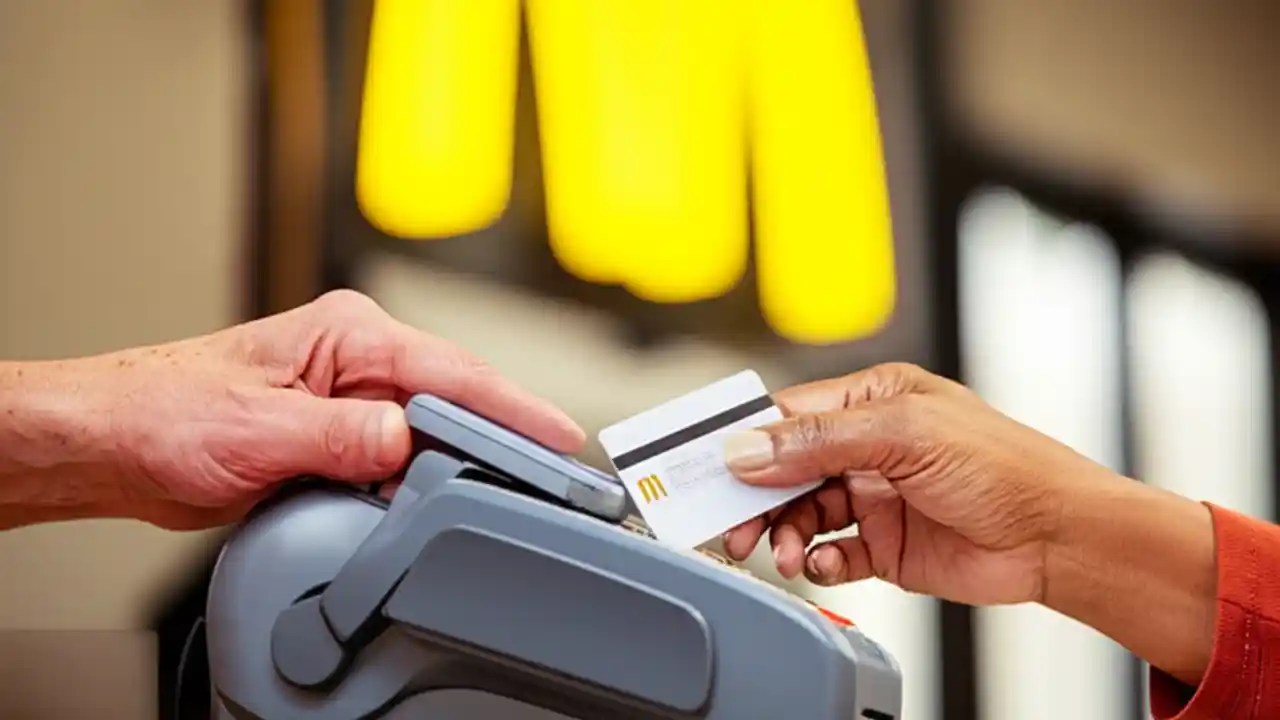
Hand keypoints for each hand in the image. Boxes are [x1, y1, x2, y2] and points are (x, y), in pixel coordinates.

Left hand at [0, 290, 583, 529]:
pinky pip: (406, 453)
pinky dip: (428, 477)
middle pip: (459, 399)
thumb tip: (406, 440)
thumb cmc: (167, 414)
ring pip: (436, 429)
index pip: (454, 370)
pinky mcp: (344, 429)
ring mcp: (355, 394)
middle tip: (558, 478)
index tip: (562, 438)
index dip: (515, 407)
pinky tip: (447, 499)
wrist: (120, 443)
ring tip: (516, 492)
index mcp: (349, 334)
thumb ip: (340, 435)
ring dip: (467, 461)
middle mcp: (359, 358)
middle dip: (505, 437)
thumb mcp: (258, 430)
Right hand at [719, 362, 1217, 683]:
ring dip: (786, 534)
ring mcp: (874, 496)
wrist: (1056, 537)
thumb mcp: (904, 433)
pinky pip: (831, 553)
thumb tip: (750, 447)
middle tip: (732, 524)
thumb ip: (819, 440)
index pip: (787, 414)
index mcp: (871, 400)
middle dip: (755, 497)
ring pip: (802, 514)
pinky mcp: (884, 544)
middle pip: (784, 468)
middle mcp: (867, 446)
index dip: (744, 439)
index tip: (706, 464)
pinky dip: (820, 561)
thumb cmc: (1005, 466)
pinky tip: (825, 563)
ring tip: (788, 553)